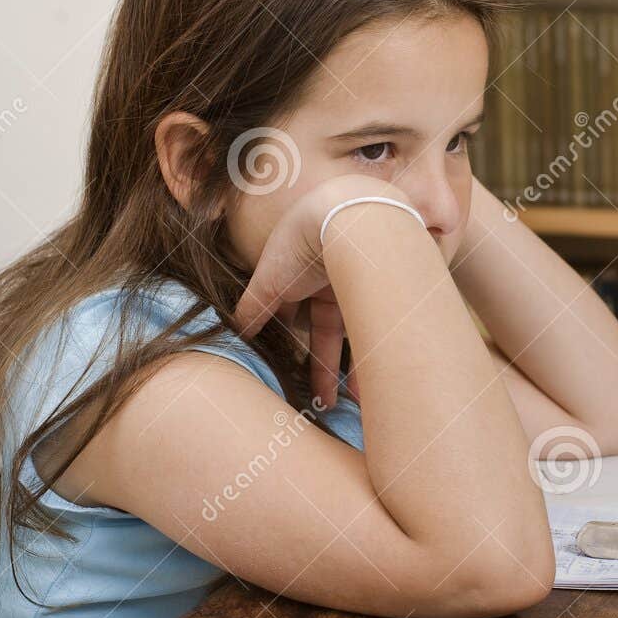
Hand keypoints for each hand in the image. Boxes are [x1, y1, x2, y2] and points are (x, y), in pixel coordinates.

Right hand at [232, 174, 416, 410]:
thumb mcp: (270, 279)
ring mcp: (357, 286)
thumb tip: (237, 334)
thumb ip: (254, 308)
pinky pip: (376, 333)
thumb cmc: (301, 240)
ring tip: (356, 406)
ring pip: (354, 336)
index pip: (292, 318)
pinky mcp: (381, 292)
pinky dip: (375, 358)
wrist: (349, 212)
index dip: (289, 348)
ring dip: (354, 371)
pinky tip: (376, 386)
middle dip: (325, 369)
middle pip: (326, 333)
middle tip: (326, 404)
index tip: (288, 378)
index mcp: (299, 274)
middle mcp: (330, 280)